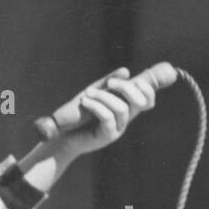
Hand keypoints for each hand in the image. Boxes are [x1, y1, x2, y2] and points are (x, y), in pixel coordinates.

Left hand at [38, 66, 161, 157]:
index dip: (148, 90)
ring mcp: (117, 129)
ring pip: (122, 108)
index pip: (147, 101)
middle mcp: (124, 120)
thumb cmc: (77, 113)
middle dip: (126, 88)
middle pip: (139, 103)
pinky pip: (108, 117)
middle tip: (109, 82)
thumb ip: (108, 83)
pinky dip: (96, 106)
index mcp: (124, 108)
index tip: (136, 80)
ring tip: (87, 93)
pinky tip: (84, 102)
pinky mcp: (107, 137)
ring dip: (104, 96)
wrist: (61, 134)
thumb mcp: (93, 94)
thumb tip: (126, 71)